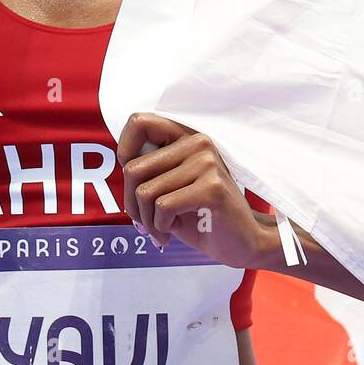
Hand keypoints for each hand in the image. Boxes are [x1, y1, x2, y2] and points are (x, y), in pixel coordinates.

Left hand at [116, 112, 266, 268]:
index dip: (125, 152)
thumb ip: (150, 170)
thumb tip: (122, 163)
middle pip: (134, 168)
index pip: (139, 122)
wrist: (241, 242)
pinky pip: (163, 207)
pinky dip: (161, 226)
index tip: (136, 182)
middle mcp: (198, 142)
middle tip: (144, 222)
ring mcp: (207, 163)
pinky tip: (177, 228)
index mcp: (187, 136)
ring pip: (145, 192)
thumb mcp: (171, 186)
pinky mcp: (211, 188)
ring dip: (148, 221)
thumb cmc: (200, 215)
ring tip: (163, 228)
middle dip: (132, 204)